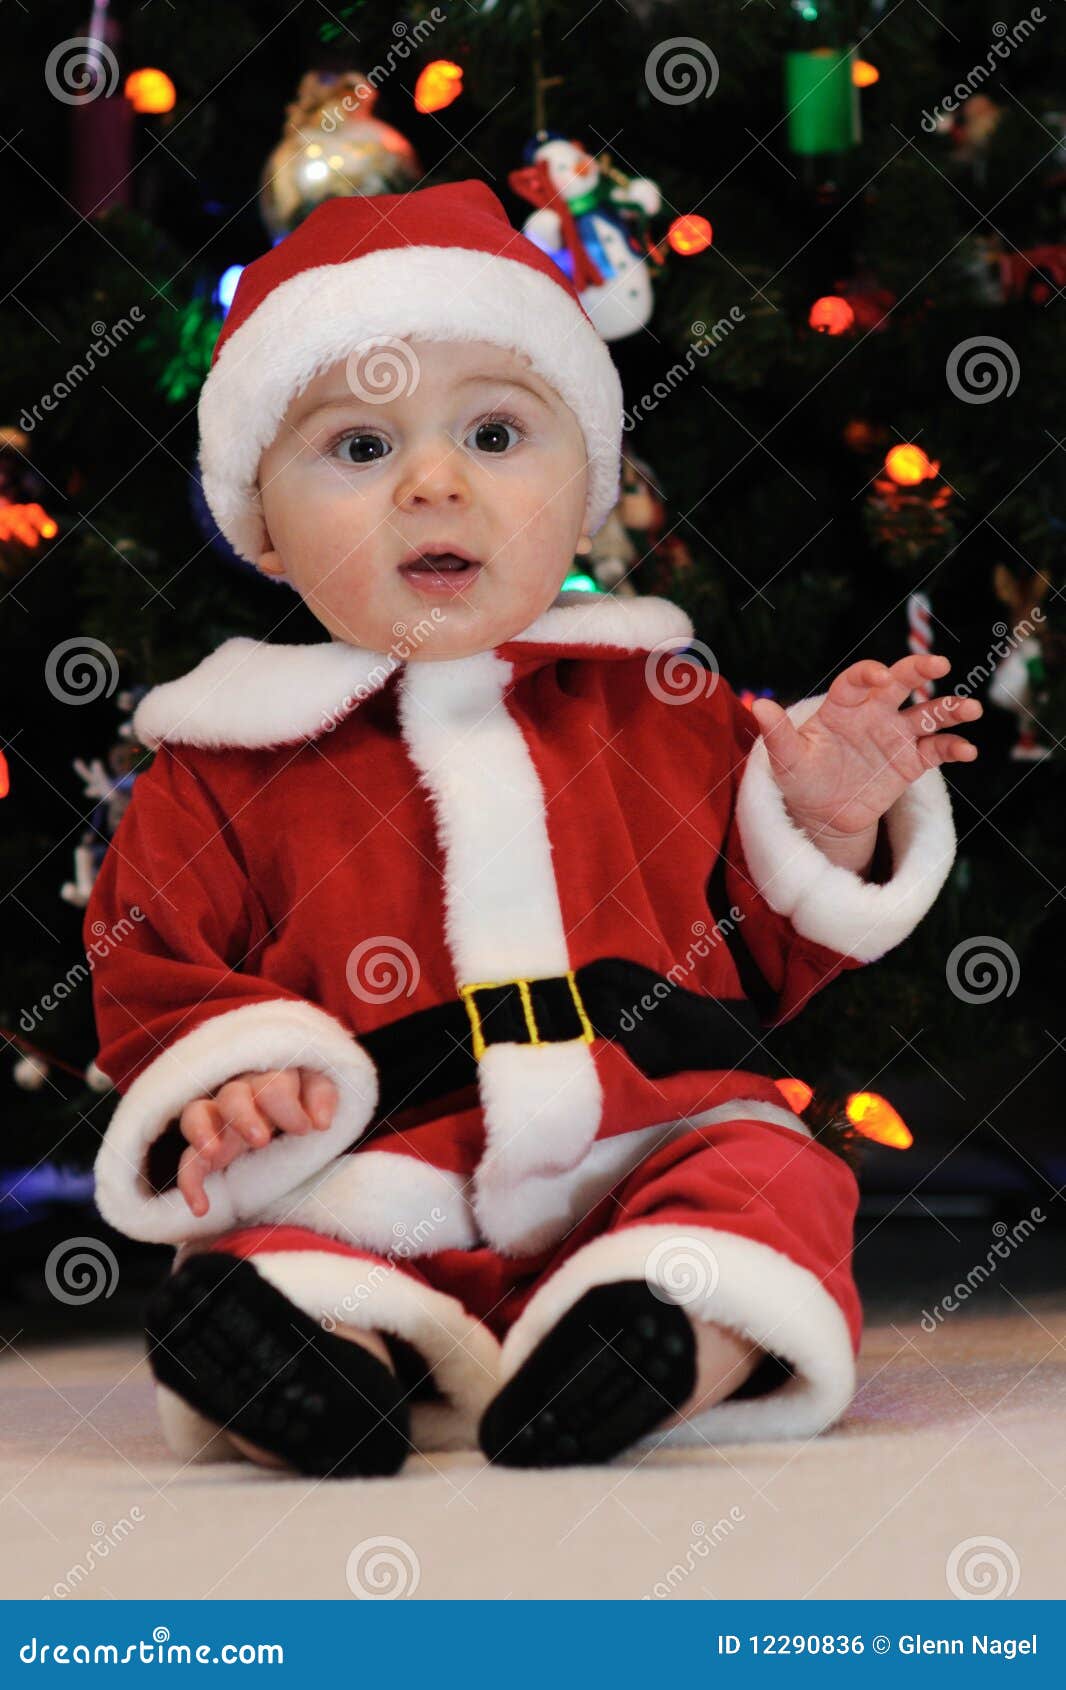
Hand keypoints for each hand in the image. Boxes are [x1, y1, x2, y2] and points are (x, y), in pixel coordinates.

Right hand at [176, 1067, 338, 1217]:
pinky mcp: (206, 1149)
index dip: (285, 1105)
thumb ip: (322, 1097)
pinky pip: (189, 1161)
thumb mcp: (319, 1094)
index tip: (305, 1129)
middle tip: (260, 1140)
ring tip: (212, 1153)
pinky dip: (190, 1182)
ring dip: (202, 1132)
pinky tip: (202, 1207)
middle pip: (232, 1095)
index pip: (272, 1082)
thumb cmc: (305, 1101)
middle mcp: (240, 1094)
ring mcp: (218, 1120)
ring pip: (196, 1114)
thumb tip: (320, 1121)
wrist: (289, 1122)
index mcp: (271, 1078)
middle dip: (243, 1116)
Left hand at [749, 655, 980, 868]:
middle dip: (919, 670)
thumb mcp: (786, 760)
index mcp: (843, 705)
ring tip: (970, 709)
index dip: (869, 674)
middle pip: (900, 683)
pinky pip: (936, 750)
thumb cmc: (800, 778)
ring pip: (927, 714)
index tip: (879, 676)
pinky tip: (967, 750)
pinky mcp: (911, 760)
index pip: (858, 680)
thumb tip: (757, 706)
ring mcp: (895, 735)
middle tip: (939, 663)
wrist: (822, 811)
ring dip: (950, 708)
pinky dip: (953, 748)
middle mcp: (874, 712)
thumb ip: (777, 733)